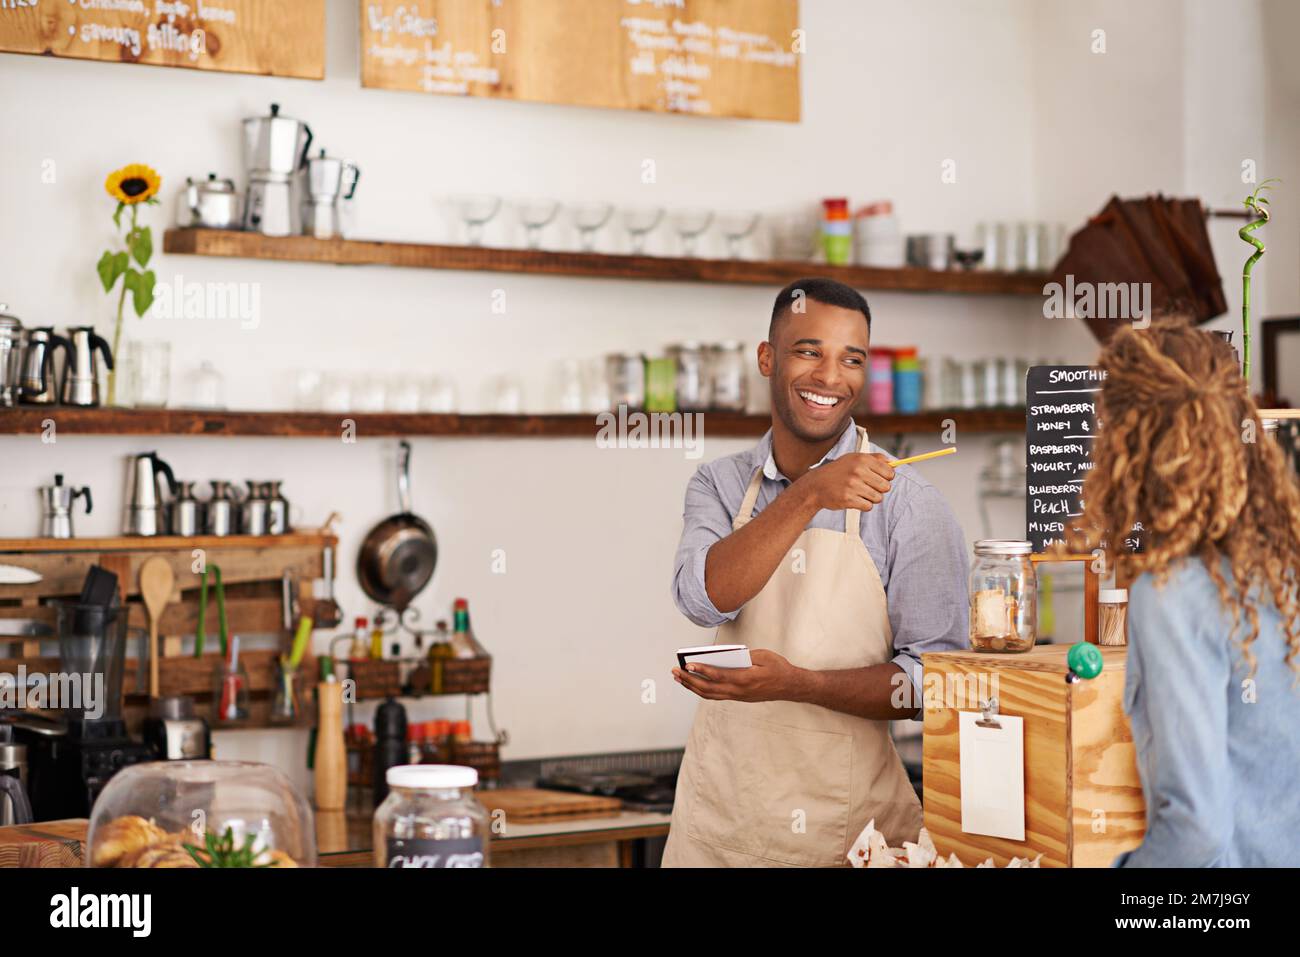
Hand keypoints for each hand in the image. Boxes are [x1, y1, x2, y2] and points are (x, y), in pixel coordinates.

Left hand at [672, 649, 805, 702]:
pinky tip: (693, 682)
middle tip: (675, 671)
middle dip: (689, 680)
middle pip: (709, 688)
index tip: (688, 664)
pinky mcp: (738, 697)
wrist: (790, 686)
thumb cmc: (778, 668)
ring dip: (692, 686)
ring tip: (679, 677)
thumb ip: (744, 656)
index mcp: (746, 679)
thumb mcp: (763, 656)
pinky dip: (702, 689)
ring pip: (710, 694)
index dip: (702, 670)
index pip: (719, 675)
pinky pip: (716, 695)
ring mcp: (738, 696)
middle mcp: (739, 691)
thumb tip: (725, 655)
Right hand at [796, 452, 894, 512]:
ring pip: (878, 498)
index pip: (889, 472)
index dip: (887, 477)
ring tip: (860, 493)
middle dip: (879, 489)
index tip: (879, 478)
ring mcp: (853, 486)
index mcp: (862, 459)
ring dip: (871, 498)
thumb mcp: (854, 458)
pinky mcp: (848, 499)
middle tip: (868, 487)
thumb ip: (874, 458)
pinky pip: (868, 506)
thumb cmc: (838, 471)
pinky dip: (864, 505)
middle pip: (886, 486)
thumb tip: (894, 463)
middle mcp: (858, 471)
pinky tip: (855, 499)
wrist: (816, 485)